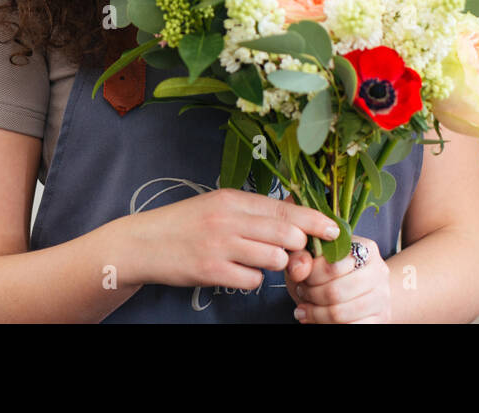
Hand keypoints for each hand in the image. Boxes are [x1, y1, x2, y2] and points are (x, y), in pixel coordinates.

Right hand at [122, 187, 341, 289]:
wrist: (144, 243)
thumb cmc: (186, 223)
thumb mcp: (219, 204)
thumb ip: (254, 210)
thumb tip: (295, 212)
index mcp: (233, 198)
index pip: (285, 208)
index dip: (314, 220)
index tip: (334, 228)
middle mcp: (229, 219)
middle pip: (287, 234)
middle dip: (297, 247)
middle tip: (291, 251)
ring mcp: (220, 245)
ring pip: (274, 259)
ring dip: (274, 264)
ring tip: (255, 259)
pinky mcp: (211, 270)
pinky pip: (252, 280)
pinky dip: (251, 280)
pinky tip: (236, 272)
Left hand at [285, 232, 391, 322]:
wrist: (355, 288)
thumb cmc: (330, 271)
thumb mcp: (313, 258)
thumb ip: (301, 257)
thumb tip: (299, 269)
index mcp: (365, 249)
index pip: (333, 265)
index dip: (311, 276)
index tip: (301, 278)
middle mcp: (379, 271)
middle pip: (336, 291)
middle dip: (312, 295)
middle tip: (301, 293)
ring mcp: (382, 297)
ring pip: (341, 313)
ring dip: (316, 313)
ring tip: (305, 309)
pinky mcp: (381, 318)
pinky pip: (352, 327)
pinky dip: (329, 325)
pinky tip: (318, 320)